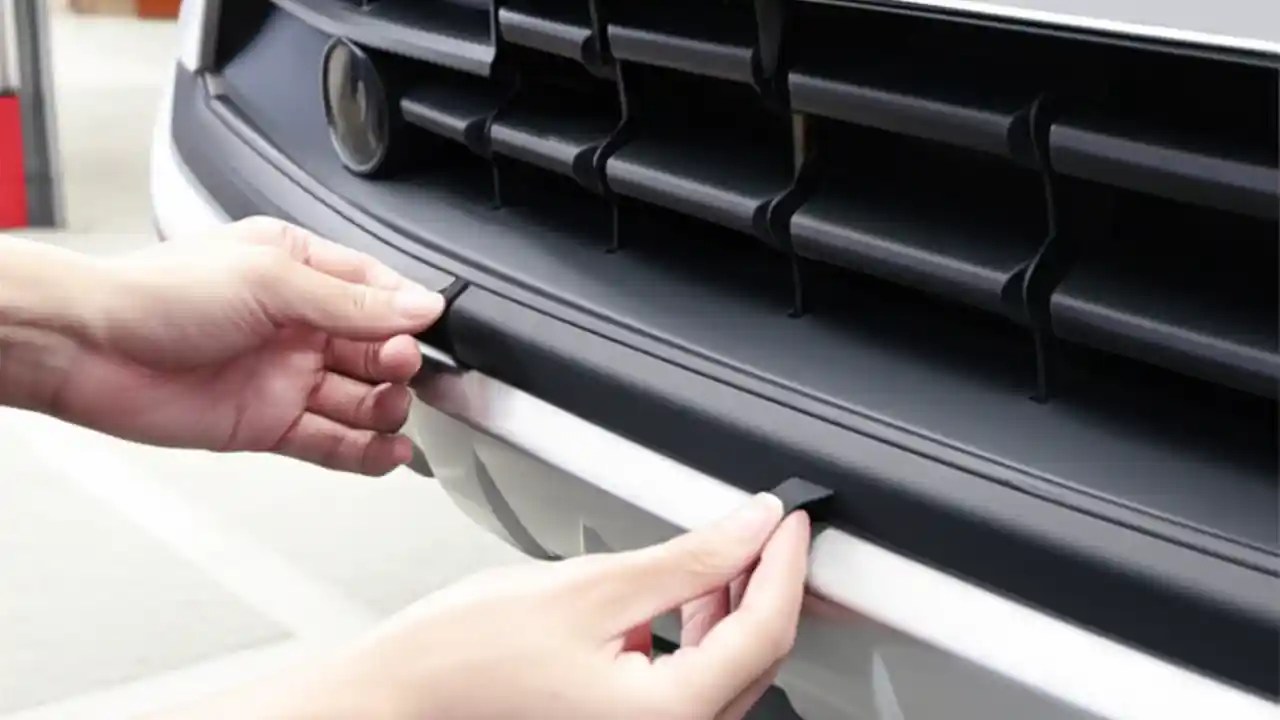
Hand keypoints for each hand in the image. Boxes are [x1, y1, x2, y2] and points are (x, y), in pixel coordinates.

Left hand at [6, 217, 442, 474]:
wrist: (88, 350)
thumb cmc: (158, 295)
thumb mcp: (270, 281)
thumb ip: (349, 303)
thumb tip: (417, 307)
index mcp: (298, 270)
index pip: (375, 291)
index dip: (408, 312)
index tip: (433, 328)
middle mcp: (297, 325)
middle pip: (375, 348)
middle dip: (399, 361)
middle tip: (402, 368)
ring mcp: (285, 377)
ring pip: (359, 399)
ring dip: (386, 409)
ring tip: (394, 412)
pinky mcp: (269, 425)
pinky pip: (331, 443)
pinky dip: (365, 452)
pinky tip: (389, 453)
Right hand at [162, 494, 808, 719]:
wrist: (400, 695)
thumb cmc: (464, 656)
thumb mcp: (591, 587)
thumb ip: (687, 558)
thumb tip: (752, 526)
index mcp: (667, 716)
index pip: (765, 630)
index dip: (786, 564)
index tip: (791, 520)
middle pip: (754, 658)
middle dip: (763, 586)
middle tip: (762, 527)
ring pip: (725, 672)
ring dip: (729, 610)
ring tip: (717, 554)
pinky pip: (687, 684)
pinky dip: (693, 636)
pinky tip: (676, 596)